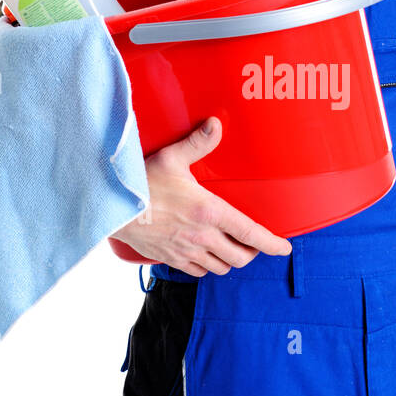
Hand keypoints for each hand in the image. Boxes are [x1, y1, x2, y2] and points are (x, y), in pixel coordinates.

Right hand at [110, 116, 292, 276]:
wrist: (111, 209)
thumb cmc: (141, 183)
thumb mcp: (172, 158)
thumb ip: (197, 143)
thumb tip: (216, 124)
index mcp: (210, 213)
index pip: (252, 234)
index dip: (272, 244)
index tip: (284, 248)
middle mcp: (202, 238)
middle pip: (241, 258)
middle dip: (251, 252)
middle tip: (251, 241)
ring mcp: (187, 252)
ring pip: (221, 268)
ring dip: (229, 260)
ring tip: (229, 247)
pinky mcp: (171, 259)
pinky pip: (198, 272)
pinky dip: (207, 266)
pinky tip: (204, 254)